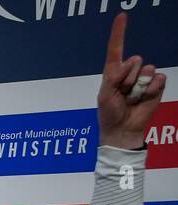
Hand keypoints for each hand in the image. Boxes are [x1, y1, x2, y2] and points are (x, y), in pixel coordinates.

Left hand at [97, 13, 165, 148]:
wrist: (122, 130)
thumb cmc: (109, 114)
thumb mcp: (104, 95)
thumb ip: (113, 76)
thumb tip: (130, 62)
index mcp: (113, 72)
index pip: (116, 49)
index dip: (119, 32)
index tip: (122, 16)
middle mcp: (129, 72)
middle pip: (134, 60)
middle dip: (128, 79)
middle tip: (122, 94)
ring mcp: (143, 78)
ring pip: (146, 69)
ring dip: (138, 87)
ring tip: (131, 99)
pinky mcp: (156, 85)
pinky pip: (158, 78)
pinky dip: (150, 90)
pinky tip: (142, 100)